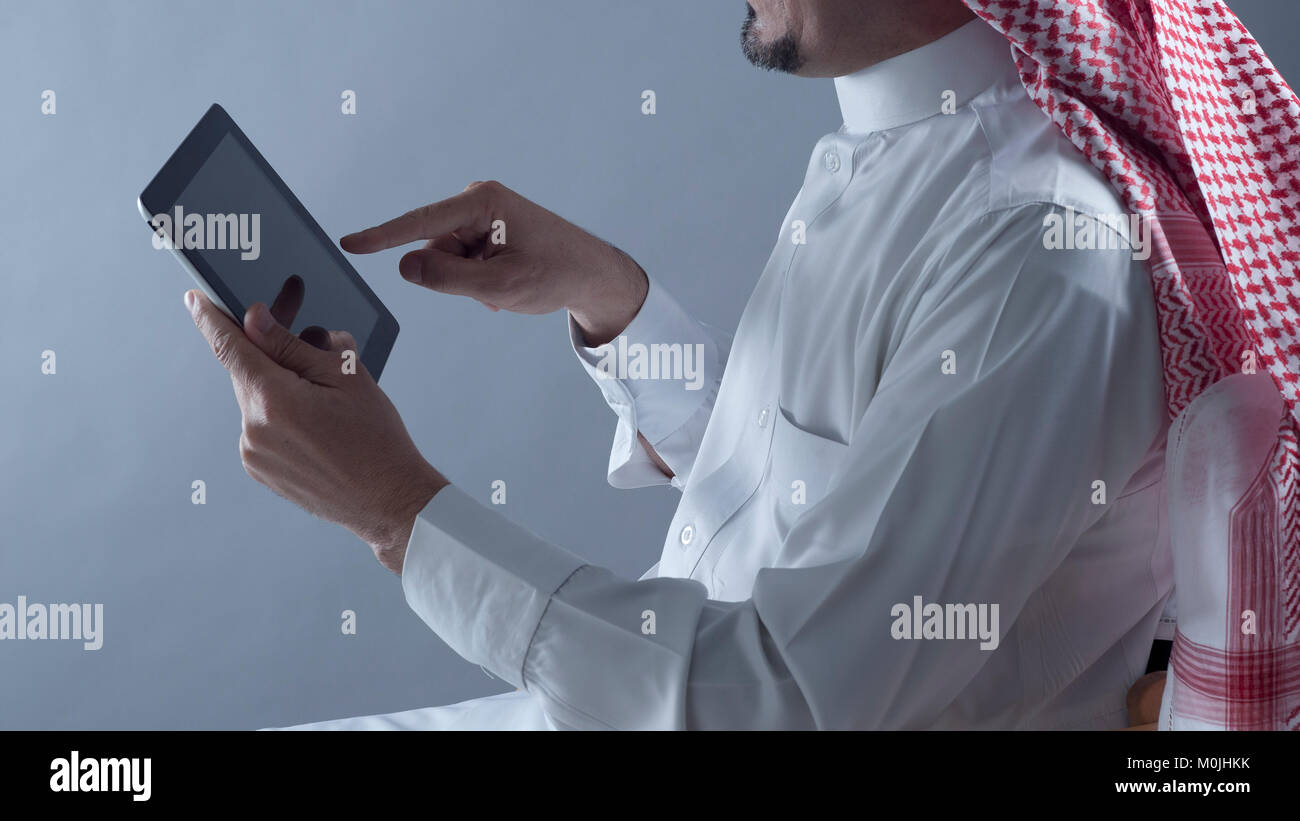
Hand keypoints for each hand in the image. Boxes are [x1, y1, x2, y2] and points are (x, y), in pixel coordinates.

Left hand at [185, 286, 446, 573]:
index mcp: (275, 399)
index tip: (195, 298)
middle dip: (271, 353)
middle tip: (305, 340)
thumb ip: (292, 345)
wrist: (389, 502)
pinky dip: (281, 415)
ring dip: (280, 386)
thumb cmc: (377, 441)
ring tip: (326, 399)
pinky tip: (317, 424)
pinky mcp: (259, 470)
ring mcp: (253, 453)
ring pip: (257, 399)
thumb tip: (254, 320)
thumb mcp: (346, 378)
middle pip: (248, 372)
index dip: (210, 317)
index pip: (229, 346)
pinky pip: (261, 427)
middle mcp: (254, 429)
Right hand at [340, 180, 647, 345]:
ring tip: (507, 285)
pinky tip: (508, 282)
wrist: (594, 275)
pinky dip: (479, 279)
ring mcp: (482, 214)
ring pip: (448, 258)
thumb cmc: (557, 275)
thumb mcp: (500, 286)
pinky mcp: (486, 228)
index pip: (420, 223)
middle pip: (436, 248)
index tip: (349, 243)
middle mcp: (479, 201)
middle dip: (457, 276)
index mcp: (483, 203)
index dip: (381, 236)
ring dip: (471, 281)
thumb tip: (404, 265)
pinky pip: (463, 260)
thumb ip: (448, 278)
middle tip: (497, 287)